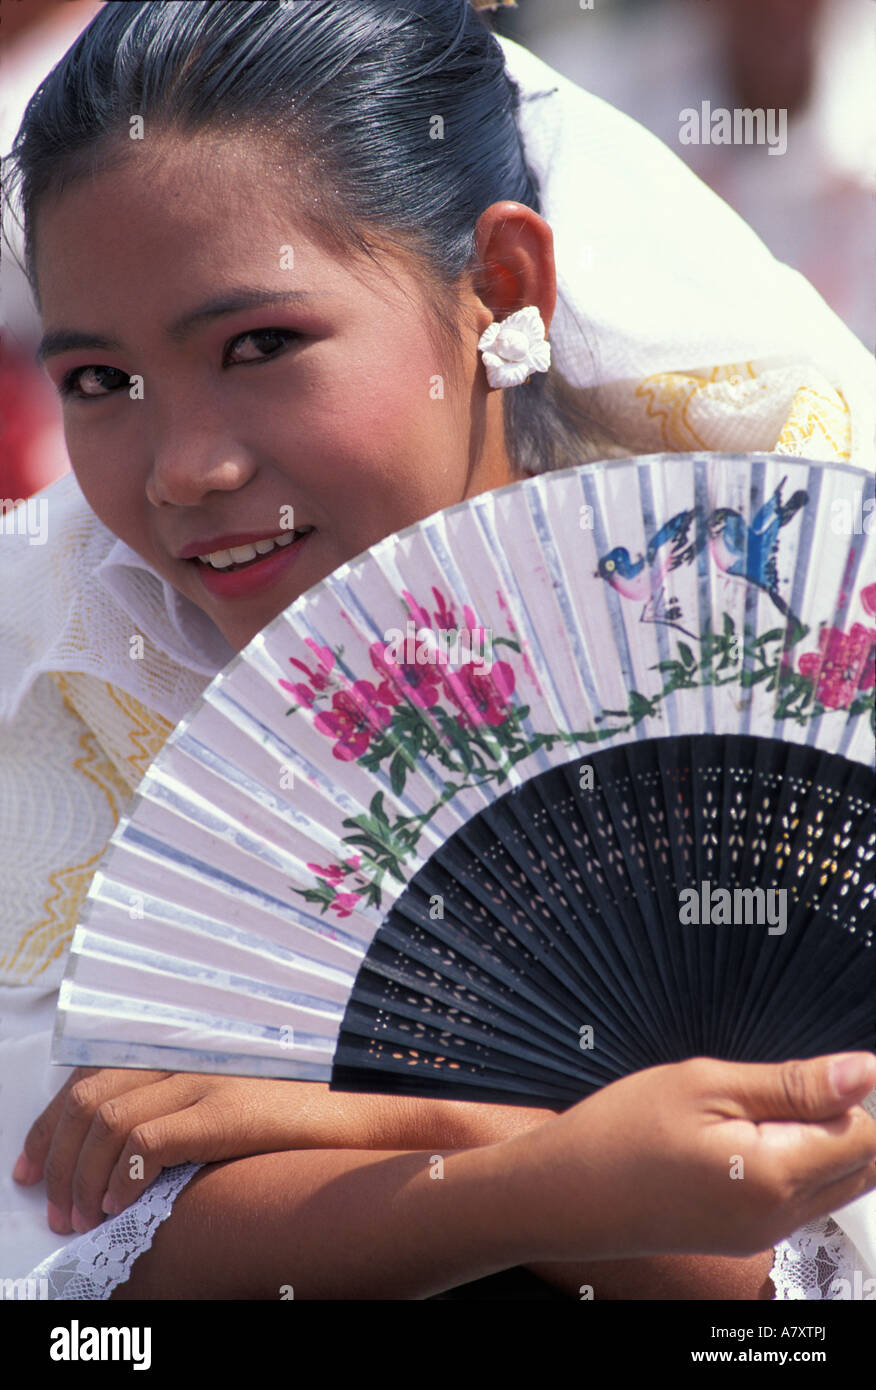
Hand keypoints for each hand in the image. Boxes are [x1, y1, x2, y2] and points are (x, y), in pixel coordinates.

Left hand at [13, 1066, 552, 1235]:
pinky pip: (147, 1140)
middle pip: (89, 1093)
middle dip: (53, 1149)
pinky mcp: (229, 1110)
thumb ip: (204, 1105)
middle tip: (46, 1198)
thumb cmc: (326, 1104)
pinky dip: (119, 1175)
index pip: (98, 1073)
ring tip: (76, 1215)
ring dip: (79, 1173)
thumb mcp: (252, 1095)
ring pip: (107, 1119)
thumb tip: (153, 1148)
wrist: (386, 1102)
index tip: (35, 1160)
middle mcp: (193, 1055)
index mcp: (195, 1049)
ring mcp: (210, 1080)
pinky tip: (115, 1205)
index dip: (54, 1119)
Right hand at [497, 1052, 875, 1262]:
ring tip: (745, 1113)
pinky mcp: (743, 1237)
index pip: (864, 1135)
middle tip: (773, 1090)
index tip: (802, 1073)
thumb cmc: (619, 1135)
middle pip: (858, 1166)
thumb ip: (792, 1083)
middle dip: (838, 1120)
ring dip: (813, 1142)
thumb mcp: (706, 1084)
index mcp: (775, 1178)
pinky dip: (787, 1162)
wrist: (564, 1193)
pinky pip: (797, 1199)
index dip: (843, 1093)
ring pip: (832, 1184)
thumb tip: (862, 1072)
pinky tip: (733, 1138)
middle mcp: (779, 1219)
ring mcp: (762, 1236)